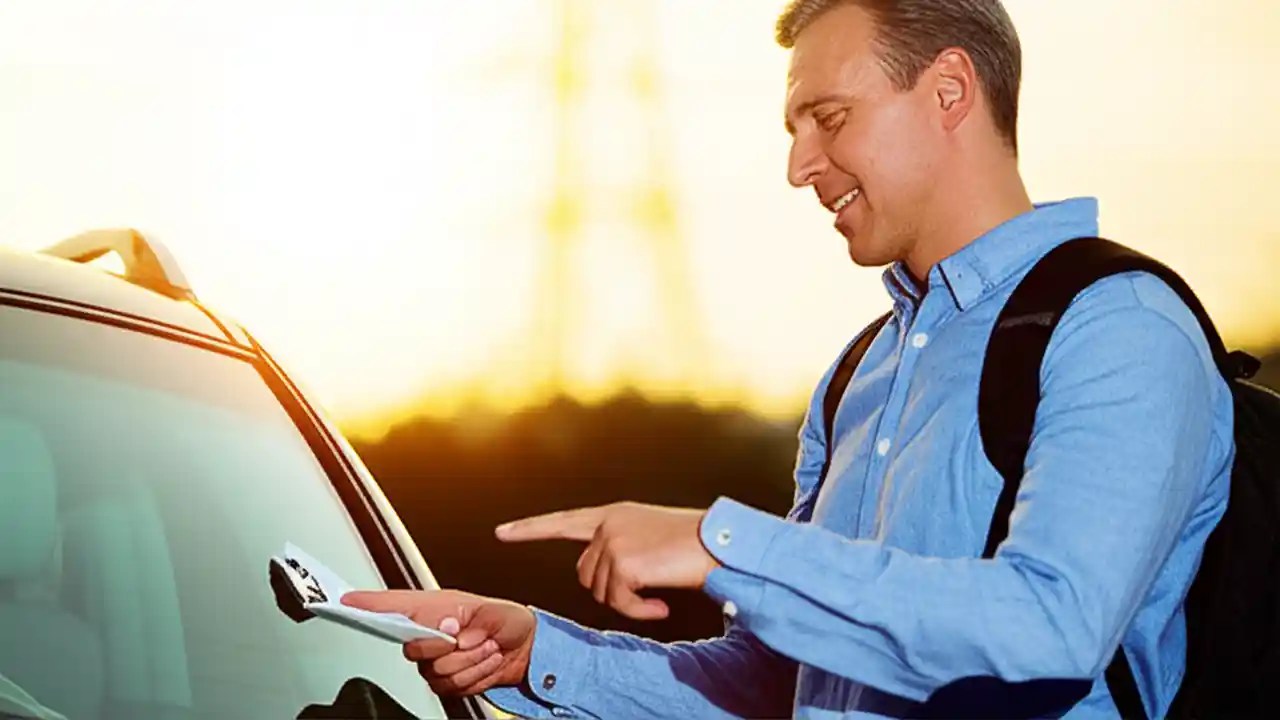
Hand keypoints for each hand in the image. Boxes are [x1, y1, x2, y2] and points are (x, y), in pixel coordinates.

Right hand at [340, 589, 535, 695]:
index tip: (349, 600)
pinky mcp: (446, 680)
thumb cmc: (509, 622)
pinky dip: (475, 676)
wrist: (526, 650)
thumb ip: (469, 618)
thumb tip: (446, 629)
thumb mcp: (496, 611)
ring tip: (486, 647)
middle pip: (413, 648)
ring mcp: (436, 659)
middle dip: (448, 646)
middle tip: (471, 637)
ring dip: (471, 661)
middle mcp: (430, 633)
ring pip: (437, 671)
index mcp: (436, 607)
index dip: (369, 604)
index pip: (395, 605)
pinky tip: (485, 662)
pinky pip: (451, 688)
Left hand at [496, 502, 717, 619]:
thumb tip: (600, 577)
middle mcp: (608, 524)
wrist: (719, 543)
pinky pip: (619, 604)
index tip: (502, 532)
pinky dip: (639, 612)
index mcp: (613, 514)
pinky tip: (659, 607)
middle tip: (645, 589)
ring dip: (629, 602)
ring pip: (601, 592)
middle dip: (611, 589)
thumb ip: (619, 546)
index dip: (530, 529)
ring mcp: (613, 543)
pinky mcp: (624, 564)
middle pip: (585, 574)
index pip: (563, 521)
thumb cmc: (691, 544)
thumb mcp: (648, 536)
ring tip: (657, 592)